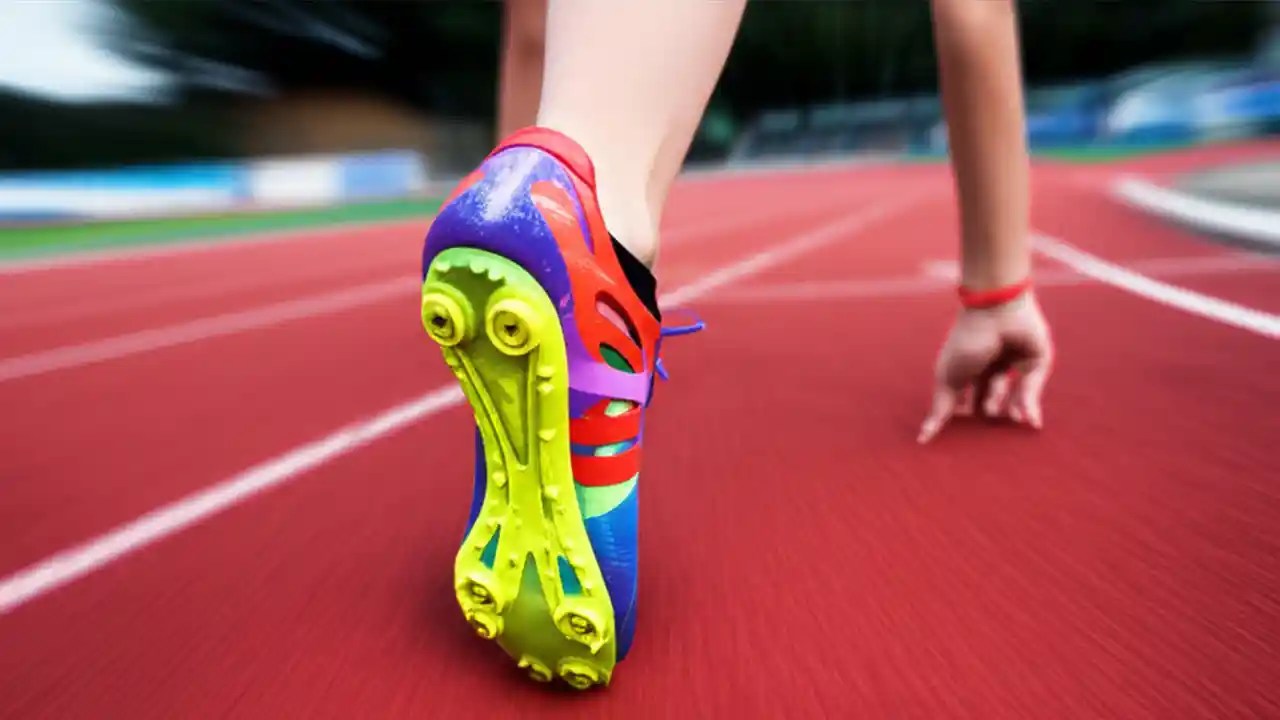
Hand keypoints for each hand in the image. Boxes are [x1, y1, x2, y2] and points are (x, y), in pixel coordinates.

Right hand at [917, 292, 1053, 443]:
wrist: (997, 313)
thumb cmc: (966, 342)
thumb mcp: (948, 379)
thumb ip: (942, 408)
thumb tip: (924, 437)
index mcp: (969, 369)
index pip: (968, 400)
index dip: (966, 417)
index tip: (964, 436)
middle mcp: (992, 367)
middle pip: (992, 401)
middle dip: (989, 415)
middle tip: (989, 423)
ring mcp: (1014, 365)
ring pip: (1014, 398)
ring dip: (1011, 412)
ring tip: (1008, 418)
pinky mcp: (1036, 363)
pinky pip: (1033, 389)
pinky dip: (1031, 406)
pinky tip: (1029, 421)